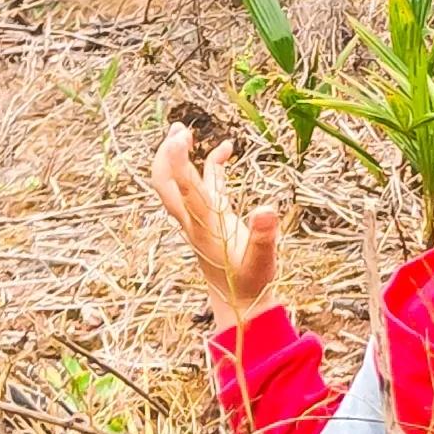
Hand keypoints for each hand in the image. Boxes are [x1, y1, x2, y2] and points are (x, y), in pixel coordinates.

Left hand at [150, 123, 279, 330]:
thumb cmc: (249, 284)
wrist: (240, 305)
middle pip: (166, 185)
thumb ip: (263, 236)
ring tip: (183, 129)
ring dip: (178, 157)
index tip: (179, 138)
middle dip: (166, 156)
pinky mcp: (213, 218)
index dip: (178, 163)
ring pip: (179, 183)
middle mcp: (196, 220)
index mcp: (203, 228)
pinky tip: (227, 149)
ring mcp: (202, 217)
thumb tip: (266, 209)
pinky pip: (207, 185)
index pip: (184, 191)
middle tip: (178, 129)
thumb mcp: (261, 262)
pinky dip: (213, 165)